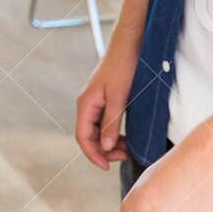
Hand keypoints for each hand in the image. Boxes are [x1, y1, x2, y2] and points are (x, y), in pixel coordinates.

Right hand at [75, 46, 137, 169]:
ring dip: (110, 143)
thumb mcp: (119, 97)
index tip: (107, 167)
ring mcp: (96, 101)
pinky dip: (113, 133)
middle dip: (104, 150)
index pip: (83, 137)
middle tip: (124, 156)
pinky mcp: (105, 99)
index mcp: (86, 104)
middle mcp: (87, 104)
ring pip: (98, 130)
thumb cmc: (123, 67)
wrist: (129, 44)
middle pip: (89, 136)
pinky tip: (125, 137)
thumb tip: (106, 147)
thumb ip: (111, 122)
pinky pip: (104, 122)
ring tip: (128, 149)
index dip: (93, 155)